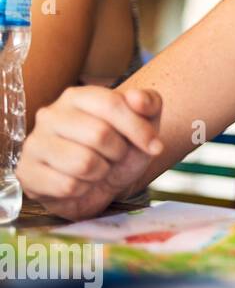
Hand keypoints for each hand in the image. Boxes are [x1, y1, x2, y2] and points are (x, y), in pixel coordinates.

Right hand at [16, 86, 163, 220]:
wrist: (99, 184)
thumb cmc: (119, 149)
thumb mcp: (144, 125)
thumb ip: (149, 104)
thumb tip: (137, 98)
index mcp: (77, 97)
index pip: (112, 104)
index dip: (139, 129)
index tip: (155, 147)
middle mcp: (50, 115)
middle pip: (99, 134)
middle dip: (119, 153)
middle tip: (115, 158)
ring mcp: (35, 143)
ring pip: (83, 163)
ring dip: (101, 173)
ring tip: (97, 170)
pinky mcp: (27, 172)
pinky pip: (67, 186)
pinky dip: (83, 190)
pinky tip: (80, 183)